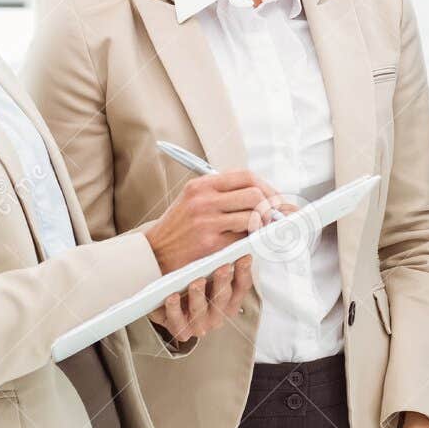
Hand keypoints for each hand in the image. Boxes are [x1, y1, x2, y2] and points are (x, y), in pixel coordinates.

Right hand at [142, 169, 280, 273]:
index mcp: (202, 185)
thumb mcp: (195, 199)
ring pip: (253, 217)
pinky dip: (251, 240)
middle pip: (254, 195)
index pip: (246, 176)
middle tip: (272, 218)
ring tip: (260, 231)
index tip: (274, 199)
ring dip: (263, 226)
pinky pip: (243, 239)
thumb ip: (223, 193)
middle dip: (270, 207)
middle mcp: (204, 199)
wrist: (155, 252)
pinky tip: (248, 242)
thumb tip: (262, 195)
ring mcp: (207, 221)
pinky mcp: (210, 244)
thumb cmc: (180, 227)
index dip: (267, 187)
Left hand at [147, 256, 250, 343]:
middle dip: (223, 283)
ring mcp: (198, 322)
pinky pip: (177, 322)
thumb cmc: (187, 275)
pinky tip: (172, 297)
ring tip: (196, 282)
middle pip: (223, 298)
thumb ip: (226, 252)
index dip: (244, 273)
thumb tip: (245, 237)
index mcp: (228, 298)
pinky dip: (174, 309)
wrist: (158, 283)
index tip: (243, 258)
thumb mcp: (209, 262)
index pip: (242, 287)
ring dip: (199, 297)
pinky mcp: (178, 327)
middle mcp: (216, 312)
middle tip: (222, 268)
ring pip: (201, 311)